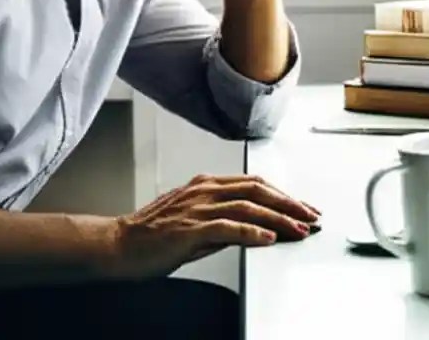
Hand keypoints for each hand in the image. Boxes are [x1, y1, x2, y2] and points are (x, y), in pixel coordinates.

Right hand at [106, 174, 320, 279]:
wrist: (117, 245)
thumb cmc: (152, 235)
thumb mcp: (195, 223)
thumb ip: (225, 222)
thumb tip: (256, 229)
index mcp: (206, 185)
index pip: (255, 184)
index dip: (283, 194)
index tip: (302, 207)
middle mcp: (204, 191)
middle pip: (258, 190)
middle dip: (289, 203)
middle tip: (311, 215)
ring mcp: (197, 208)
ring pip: (248, 206)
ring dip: (278, 218)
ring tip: (298, 229)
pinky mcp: (189, 229)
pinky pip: (227, 227)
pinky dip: (252, 232)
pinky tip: (268, 239)